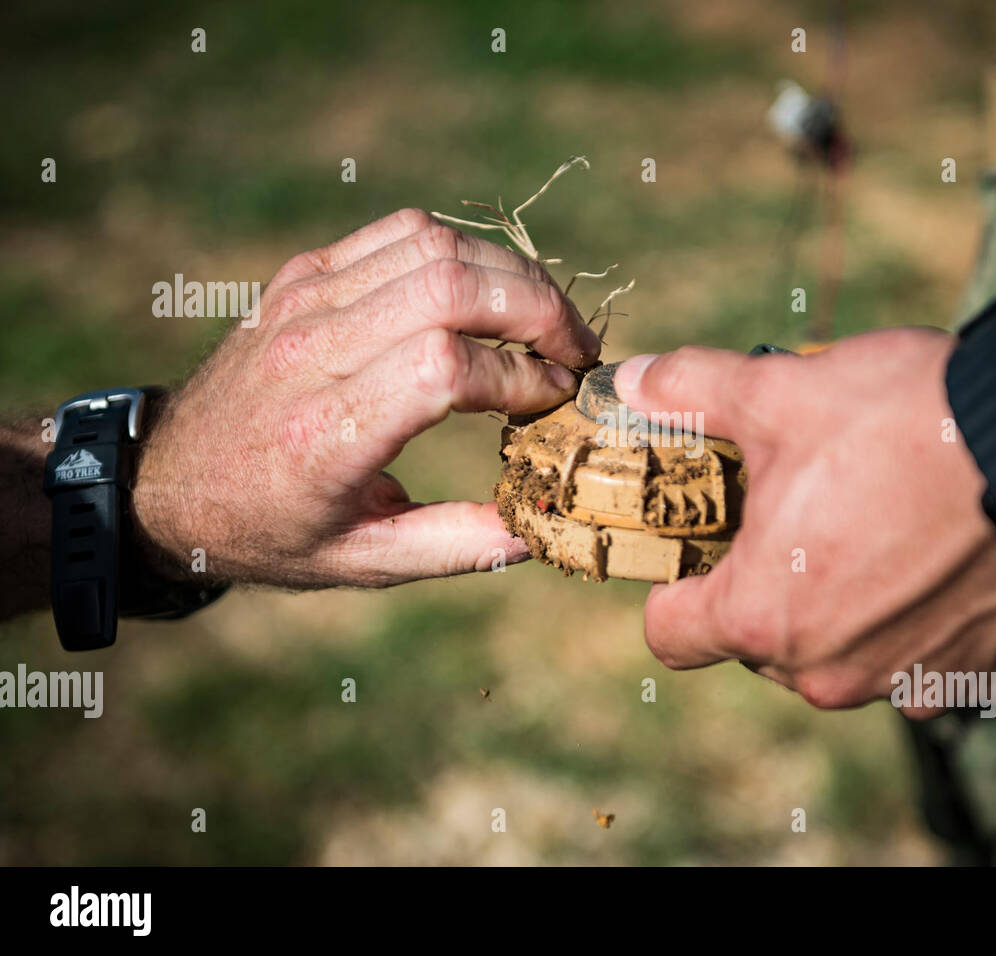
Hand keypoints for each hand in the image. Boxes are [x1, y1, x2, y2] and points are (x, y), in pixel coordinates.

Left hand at [133, 208, 599, 587]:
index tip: (552, 405)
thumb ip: (454, 545)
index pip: (446, 366)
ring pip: (432, 244)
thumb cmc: (269, 531)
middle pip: (449, 286)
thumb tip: (540, 526)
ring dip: (510, 273)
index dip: (520, 378)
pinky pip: (402, 233)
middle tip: (577, 351)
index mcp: (326, 433)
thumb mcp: (360, 563)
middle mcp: (314, 351)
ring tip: (547, 320)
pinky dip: (463, 252)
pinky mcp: (304, 274)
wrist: (168, 479)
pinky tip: (489, 294)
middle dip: (538, 309)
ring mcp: (305, 300)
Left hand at [613, 330, 995, 715]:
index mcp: (764, 618)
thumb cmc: (905, 420)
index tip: (704, 545)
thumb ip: (691, 393)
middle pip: (765, 646)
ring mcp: (918, 684)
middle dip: (773, 588)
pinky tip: (956, 555)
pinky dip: (936, 620)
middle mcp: (834, 674)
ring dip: (854, 609)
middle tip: (806, 515)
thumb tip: (633, 383)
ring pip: (850, 656)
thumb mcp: (780, 392)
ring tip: (886, 526)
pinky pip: (939, 660)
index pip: (671, 636)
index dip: (675, 588)